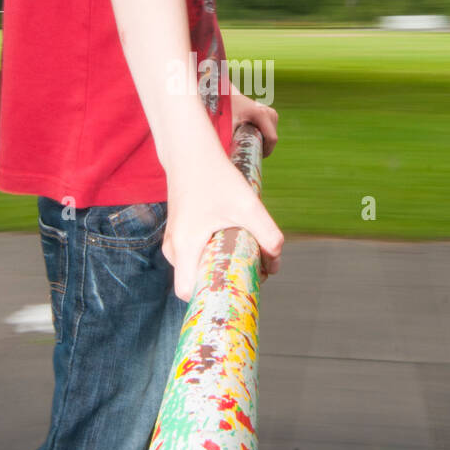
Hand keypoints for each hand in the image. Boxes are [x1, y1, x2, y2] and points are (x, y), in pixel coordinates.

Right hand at [163, 148, 283, 302]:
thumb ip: (267, 234)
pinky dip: (213, 254)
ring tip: (242, 248)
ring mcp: (174, 242)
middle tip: (249, 269)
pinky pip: (195, 256)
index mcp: (185, 246)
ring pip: (197, 268)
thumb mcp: (247, 205)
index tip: (234, 292)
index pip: (187, 292)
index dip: (210, 297)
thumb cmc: (215, 177)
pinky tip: (230, 238)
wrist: (191, 152)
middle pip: (196, 282)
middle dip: (223, 281)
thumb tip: (276, 263)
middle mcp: (174, 249)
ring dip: (220, 265)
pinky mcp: (179, 234)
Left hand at [229, 83, 278, 156]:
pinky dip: (264, 137)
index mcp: (261, 114)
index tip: (256, 157)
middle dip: (263, 148)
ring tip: (250, 141)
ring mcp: (272, 113)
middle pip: (272, 139)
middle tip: (249, 151)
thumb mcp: (228, 125)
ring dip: (264, 142)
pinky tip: (253, 135)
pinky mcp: (272, 114)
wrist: (229, 96)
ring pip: (272, 136)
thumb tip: (229, 158)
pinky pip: (271, 131)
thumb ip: (230, 140)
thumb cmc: (228, 111)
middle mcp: (270, 113)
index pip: (272, 139)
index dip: (266, 151)